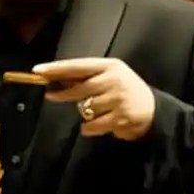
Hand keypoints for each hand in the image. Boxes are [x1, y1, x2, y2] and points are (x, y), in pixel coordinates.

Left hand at [33, 58, 154, 140]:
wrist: (155, 111)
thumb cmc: (125, 91)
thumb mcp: (110, 76)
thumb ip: (86, 77)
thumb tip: (54, 78)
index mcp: (110, 66)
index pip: (78, 66)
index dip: (57, 68)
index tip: (37, 70)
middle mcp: (114, 80)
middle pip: (79, 88)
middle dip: (62, 93)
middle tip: (50, 95)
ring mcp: (118, 99)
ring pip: (85, 108)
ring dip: (85, 112)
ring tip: (98, 111)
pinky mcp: (121, 117)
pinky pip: (92, 124)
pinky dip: (90, 127)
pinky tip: (100, 123)